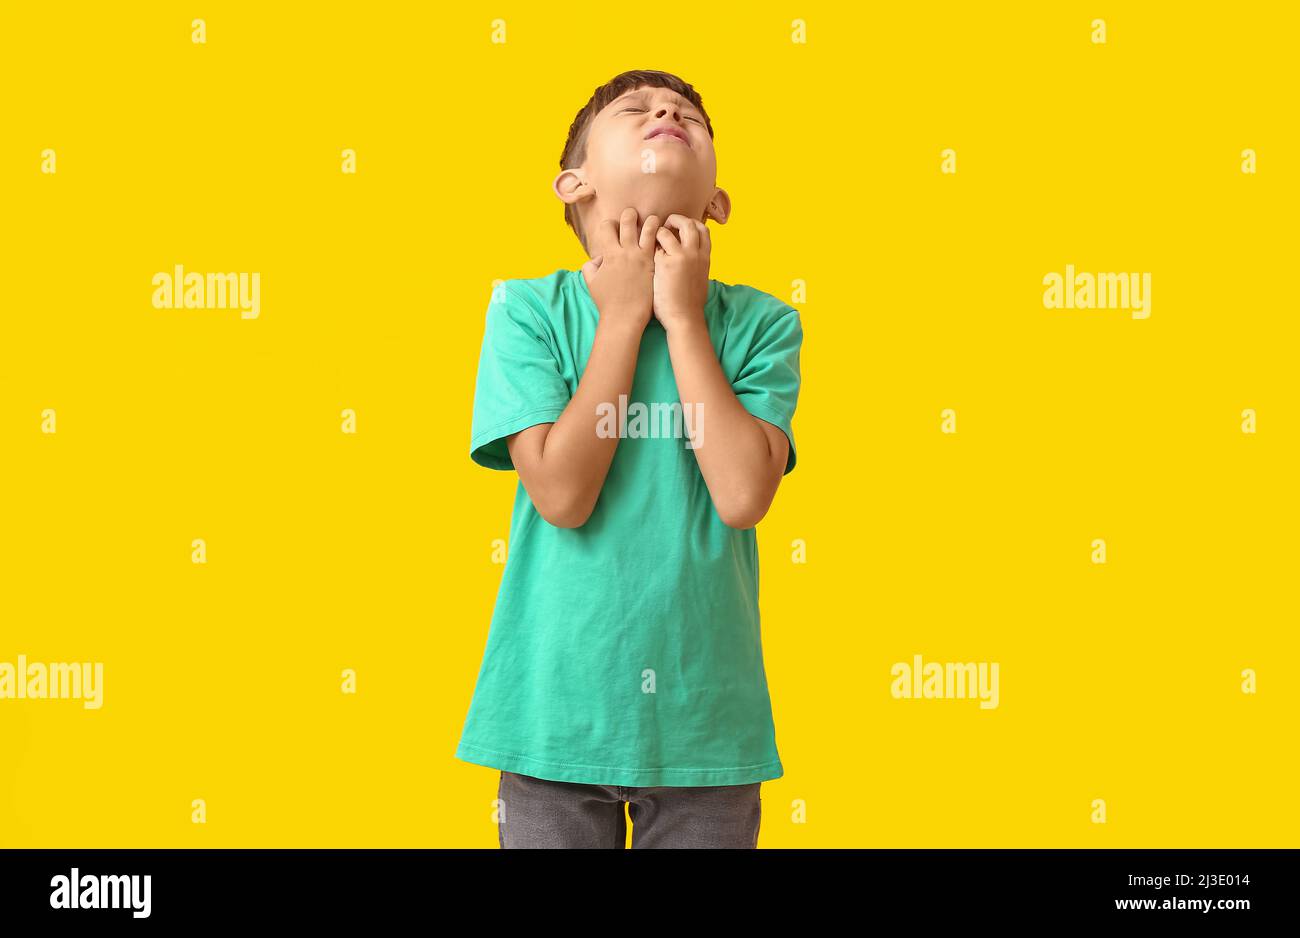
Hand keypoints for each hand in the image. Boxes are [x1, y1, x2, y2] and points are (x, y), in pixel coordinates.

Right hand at [581, 207, 660, 331]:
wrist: (625, 318)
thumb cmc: (607, 303)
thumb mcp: (591, 282)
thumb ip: (590, 266)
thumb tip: (598, 257)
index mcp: (610, 253)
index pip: (608, 225)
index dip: (609, 224)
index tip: (613, 229)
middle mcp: (627, 252)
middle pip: (629, 219)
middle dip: (630, 214)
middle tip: (633, 216)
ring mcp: (644, 257)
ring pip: (650, 226)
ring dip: (651, 221)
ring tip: (652, 223)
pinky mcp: (657, 265)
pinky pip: (661, 243)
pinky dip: (662, 237)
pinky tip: (663, 238)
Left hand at [652, 214, 710, 332]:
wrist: (684, 319)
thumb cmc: (688, 306)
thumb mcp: (699, 281)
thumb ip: (695, 267)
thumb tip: (687, 262)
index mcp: (706, 259)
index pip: (703, 231)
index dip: (691, 225)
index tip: (680, 229)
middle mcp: (697, 254)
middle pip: (692, 224)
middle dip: (678, 220)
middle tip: (666, 225)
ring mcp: (684, 256)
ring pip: (676, 226)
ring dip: (664, 227)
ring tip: (653, 235)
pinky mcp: (668, 262)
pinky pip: (658, 241)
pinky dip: (652, 242)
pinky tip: (646, 252)